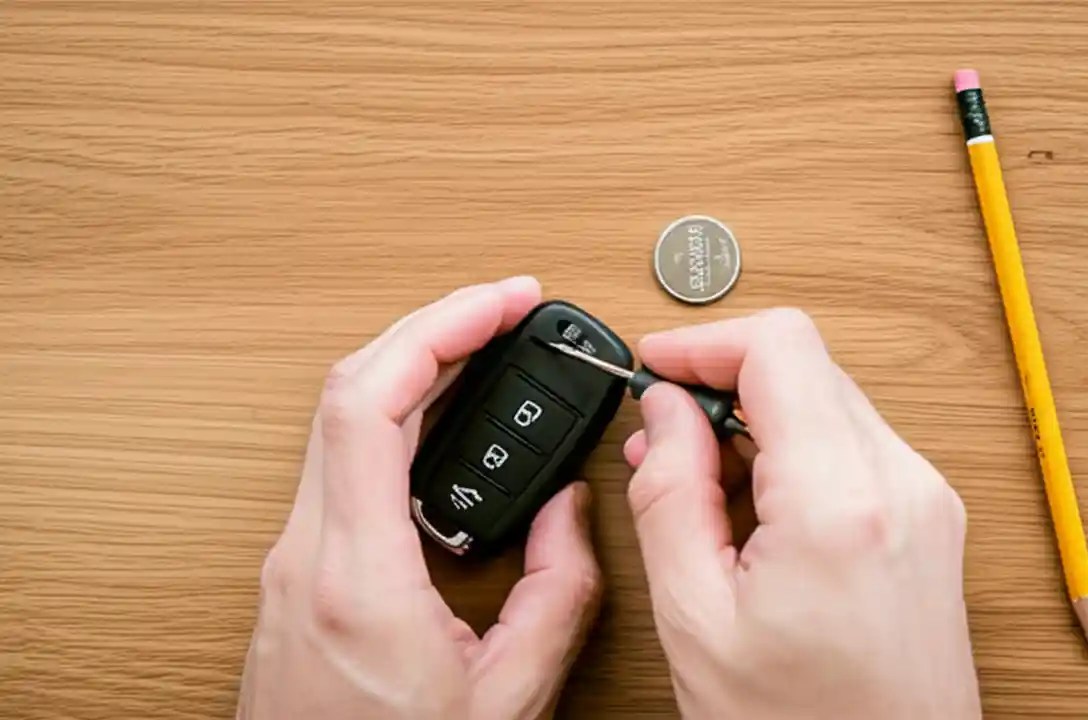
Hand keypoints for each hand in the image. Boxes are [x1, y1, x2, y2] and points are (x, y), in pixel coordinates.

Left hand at [237, 277, 601, 719]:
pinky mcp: (295, 570)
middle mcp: (304, 553)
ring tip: (485, 347)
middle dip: (434, 326)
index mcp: (354, 574)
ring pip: (338, 419)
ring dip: (413, 365)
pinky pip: (339, 459)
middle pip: (349, 389)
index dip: (439, 326)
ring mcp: (289, 558)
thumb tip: (571, 514)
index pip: (371, 401)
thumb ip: (558, 595)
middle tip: (505, 308)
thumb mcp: (507, 698)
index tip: (501, 300)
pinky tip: (442, 415)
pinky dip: (396, 415)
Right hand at [623, 309, 981, 719]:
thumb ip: (669, 495)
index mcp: (842, 501)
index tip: (657, 366)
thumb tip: (663, 414)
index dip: (704, 343)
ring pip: (829, 400)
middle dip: (725, 385)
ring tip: (706, 489)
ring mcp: (928, 501)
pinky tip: (757, 509)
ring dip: (759, 422)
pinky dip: (796, 454)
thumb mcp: (697, 618)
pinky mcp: (931, 520)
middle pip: (806, 367)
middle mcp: (904, 485)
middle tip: (665, 439)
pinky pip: (855, 444)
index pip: (780, 347)